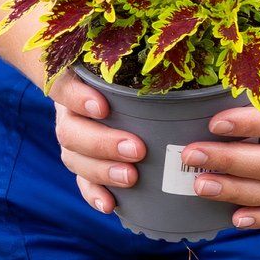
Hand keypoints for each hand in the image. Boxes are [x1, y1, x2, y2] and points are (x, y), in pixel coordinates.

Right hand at [51, 71, 142, 215]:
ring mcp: (73, 140)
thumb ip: (142, 61)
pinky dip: (94, 194)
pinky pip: (82, 181)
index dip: (79, 98)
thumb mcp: (125, 59)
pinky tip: (110, 205)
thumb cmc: (122, 72)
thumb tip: (193, 54)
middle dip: (104, 143)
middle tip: (137, 150)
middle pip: (72, 131)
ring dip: (102, 170)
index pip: (66, 87)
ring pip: (75, 158)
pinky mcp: (82, 163)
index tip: (103, 106)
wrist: (98, 87)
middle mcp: (69, 112)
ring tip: (130, 177)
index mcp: (76, 82)